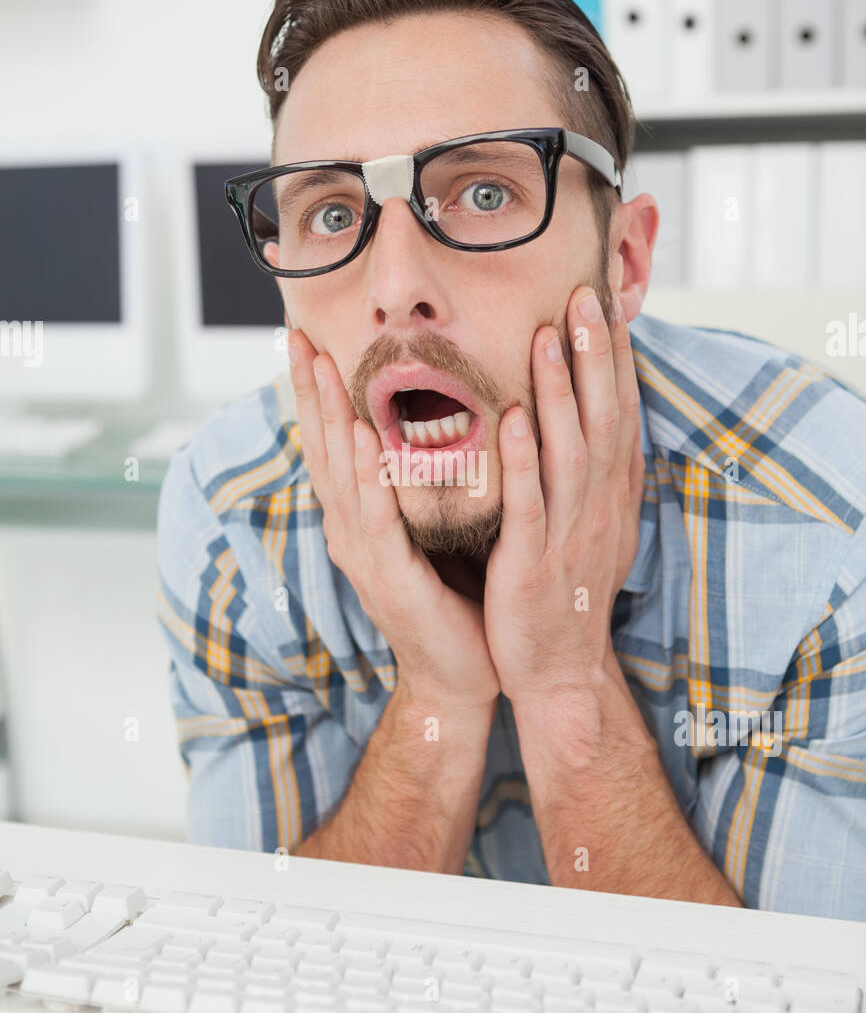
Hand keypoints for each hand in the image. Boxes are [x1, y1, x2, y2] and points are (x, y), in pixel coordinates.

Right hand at [289, 329, 499, 710]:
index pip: (335, 442)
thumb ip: (423, 484)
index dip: (319, 392)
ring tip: (320, 366)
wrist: (461, 678)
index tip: (309, 337)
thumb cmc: (453, 602)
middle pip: (324, 448)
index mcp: (363, 519)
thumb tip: (433, 426)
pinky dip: (369, 478)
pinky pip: (379, 520)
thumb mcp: (434, 530)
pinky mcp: (391, 580)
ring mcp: (364, 557)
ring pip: (342, 475)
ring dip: (330, 418)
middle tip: (296, 333)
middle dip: (310, 390)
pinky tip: (364, 439)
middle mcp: (352, 532)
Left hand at [482, 287, 643, 709]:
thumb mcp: (591, 524)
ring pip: (569, 450)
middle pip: (604, 417)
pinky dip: (524, 461)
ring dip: (560, 392)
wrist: (558, 668)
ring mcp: (569, 533)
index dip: (614, 355)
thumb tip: (593, 417)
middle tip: (586, 292)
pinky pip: (530, 505)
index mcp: (609, 493)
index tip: (606, 299)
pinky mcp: (534, 563)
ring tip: (549, 335)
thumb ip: (590, 471)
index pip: (619, 410)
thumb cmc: (565, 590)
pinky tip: (514, 420)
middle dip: (595, 354)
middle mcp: (598, 505)